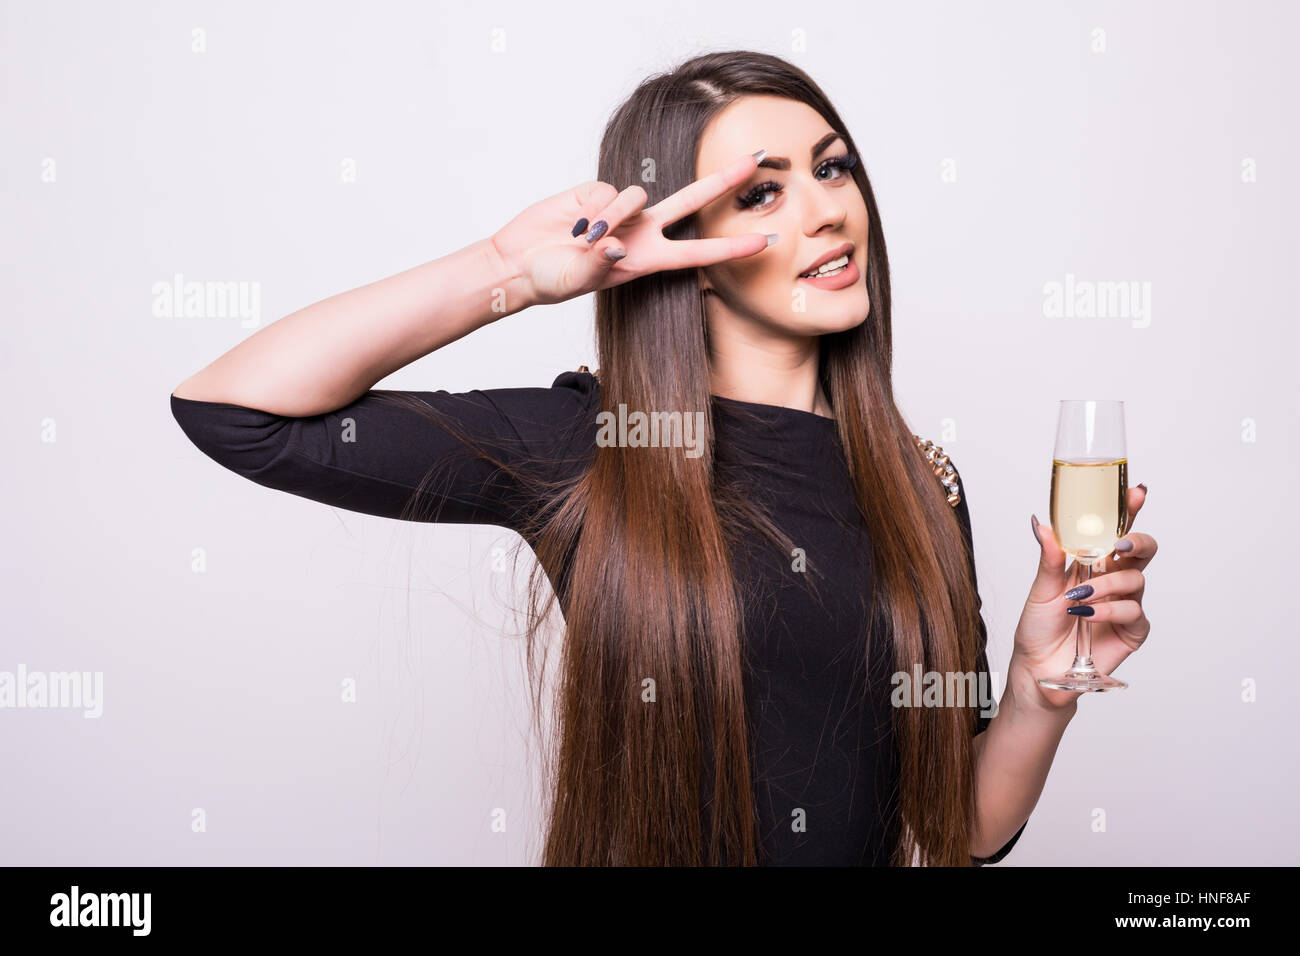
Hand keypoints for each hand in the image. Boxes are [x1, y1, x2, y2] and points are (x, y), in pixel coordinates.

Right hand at [488, 150, 774, 307]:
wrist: (518, 263)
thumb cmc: (551, 280)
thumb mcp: (579, 280)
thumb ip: (599, 262)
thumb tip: (614, 242)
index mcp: (647, 260)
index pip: (700, 253)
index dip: (733, 248)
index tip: (767, 242)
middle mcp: (642, 233)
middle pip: (693, 201)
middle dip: (724, 180)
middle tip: (757, 159)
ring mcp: (621, 211)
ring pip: (637, 196)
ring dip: (612, 217)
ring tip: (582, 241)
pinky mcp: (597, 192)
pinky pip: (608, 192)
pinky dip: (593, 211)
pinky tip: (573, 226)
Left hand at [1011, 485, 1156, 711]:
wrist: (1038, 669)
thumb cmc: (1038, 628)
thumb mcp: (1040, 589)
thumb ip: (1049, 558)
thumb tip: (1041, 524)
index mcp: (1092, 563)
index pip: (1115, 531)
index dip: (1128, 510)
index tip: (1135, 492)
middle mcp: (1113, 579)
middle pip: (1143, 550)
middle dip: (1138, 540)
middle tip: (1120, 544)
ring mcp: (1126, 603)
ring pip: (1135, 579)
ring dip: (1107, 584)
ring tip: (1079, 597)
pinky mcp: (1133, 629)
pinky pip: (1133, 611)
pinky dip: (1110, 610)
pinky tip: (1088, 615)